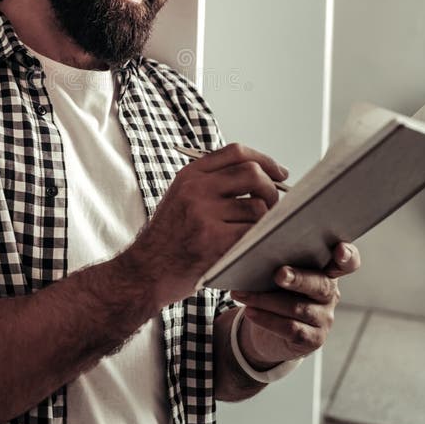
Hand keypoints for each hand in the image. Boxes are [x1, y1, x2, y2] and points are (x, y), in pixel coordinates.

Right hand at [126, 143, 288, 308]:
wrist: (146, 271)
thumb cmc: (168, 238)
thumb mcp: (181, 197)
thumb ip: (212, 183)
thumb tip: (260, 175)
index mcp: (190, 175)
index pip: (236, 152)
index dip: (264, 160)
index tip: (279, 173)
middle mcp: (196, 188)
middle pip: (252, 174)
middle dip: (271, 189)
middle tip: (273, 206)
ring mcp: (204, 213)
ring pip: (257, 206)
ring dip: (266, 221)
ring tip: (257, 231)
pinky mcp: (213, 240)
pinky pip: (253, 231)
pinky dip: (259, 238)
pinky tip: (252, 245)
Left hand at [231, 242, 360, 368]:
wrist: (270, 329)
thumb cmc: (276, 290)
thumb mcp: (281, 272)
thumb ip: (280, 259)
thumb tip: (255, 250)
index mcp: (326, 270)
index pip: (347, 262)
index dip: (347, 255)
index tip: (338, 249)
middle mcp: (330, 293)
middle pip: (320, 284)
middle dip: (298, 278)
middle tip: (279, 274)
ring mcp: (324, 317)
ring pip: (299, 307)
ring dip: (266, 300)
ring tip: (243, 294)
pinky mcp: (313, 339)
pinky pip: (291, 328)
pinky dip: (266, 319)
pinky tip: (250, 311)